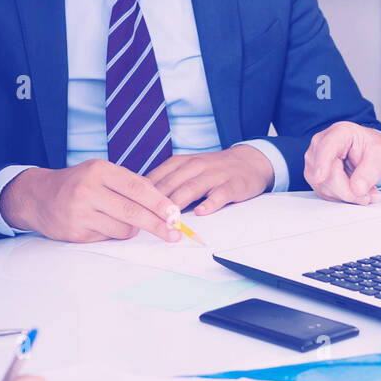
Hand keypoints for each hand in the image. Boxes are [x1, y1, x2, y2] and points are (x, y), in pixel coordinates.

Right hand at [0, 159, 182, 243]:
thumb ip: (129, 184)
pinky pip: (108, 237)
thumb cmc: (78, 183)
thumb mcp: (101, 172)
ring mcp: (81, 213)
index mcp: (99, 170)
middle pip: (133, 212)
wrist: (39, 196)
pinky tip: (103, 224)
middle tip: (175, 234)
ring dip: (132, 229)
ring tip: (123, 220)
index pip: (138, 187)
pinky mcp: (76, 233)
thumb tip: (163, 203)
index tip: (175, 214)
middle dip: (158, 225)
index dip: (160, 203)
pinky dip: (113, 233)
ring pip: (123, 229)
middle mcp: (89, 190)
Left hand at [146, 145, 273, 216]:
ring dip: (178, 203)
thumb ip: (166, 181)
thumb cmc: (212, 170)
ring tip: (168, 220)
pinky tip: (201, 212)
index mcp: (181, 163)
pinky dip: (210, 203)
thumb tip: (138, 199)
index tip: (130, 209)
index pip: (157, 177)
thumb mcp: (187, 169)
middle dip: (156, 202)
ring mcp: (214, 175)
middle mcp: (195, 166)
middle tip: (143, 219)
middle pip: (171, 184)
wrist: (250, 161)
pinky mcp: (232, 184)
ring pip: (192, 188)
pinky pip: (220, 194)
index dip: (142, 194)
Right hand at [304, 122, 380, 204]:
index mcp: (339, 132)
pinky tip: (354, 191)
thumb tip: (357, 190)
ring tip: (365, 192)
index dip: (322, 162)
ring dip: (346, 195)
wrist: (368, 151)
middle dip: (347, 190)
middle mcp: (321, 144)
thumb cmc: (372, 148)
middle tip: (368, 196)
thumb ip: (370, 172)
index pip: (326, 147)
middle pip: (325, 173)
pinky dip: (341, 197)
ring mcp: (314, 160)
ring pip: (323, 186)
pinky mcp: (313, 175)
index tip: (320, 177)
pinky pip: (324, 192)